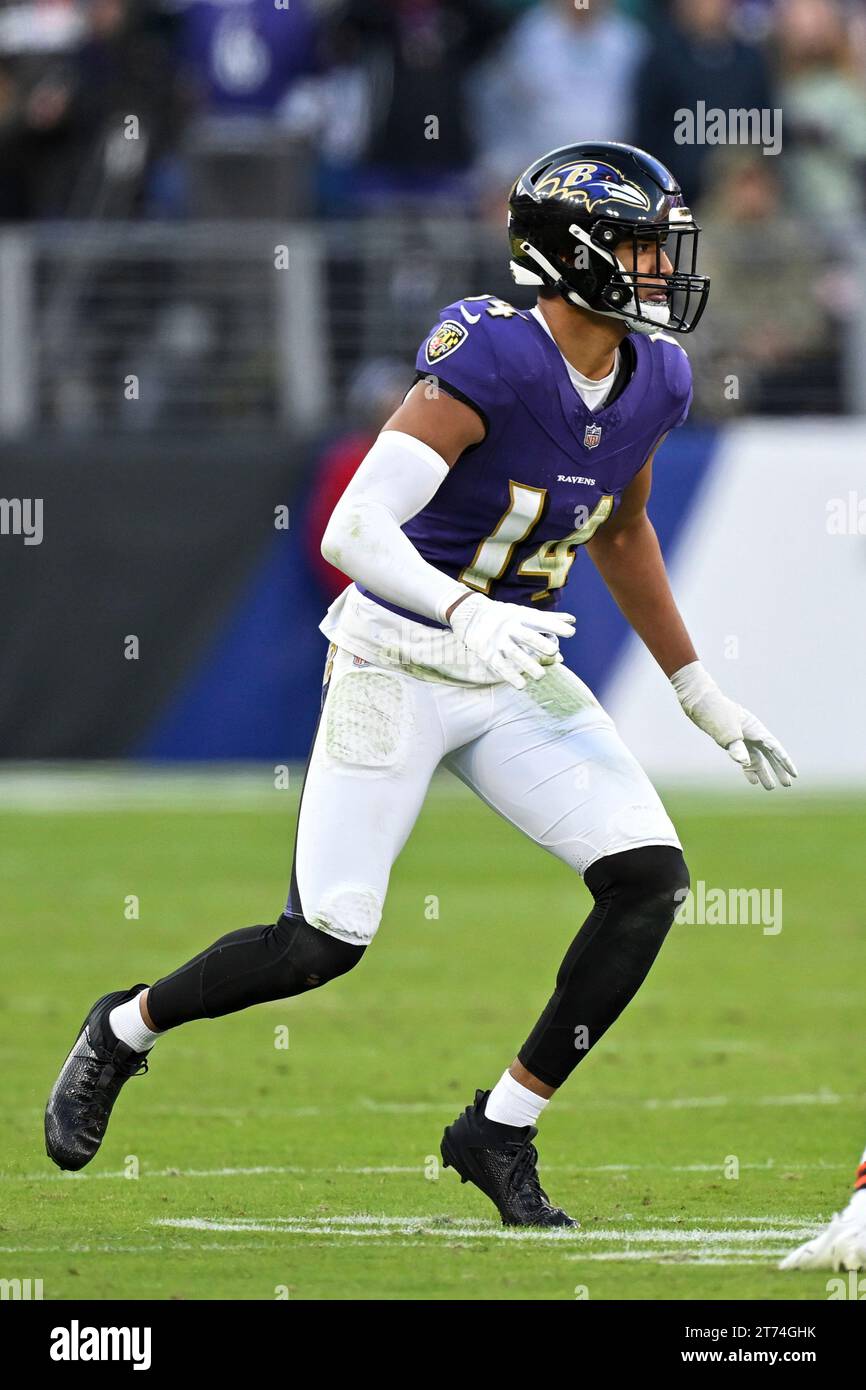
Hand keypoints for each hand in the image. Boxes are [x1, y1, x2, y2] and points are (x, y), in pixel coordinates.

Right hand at [448, 592, 575, 689]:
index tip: (571, 632)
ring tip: (541, 676)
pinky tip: (522, 686)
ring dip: (528, 665)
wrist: (470, 614)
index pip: (540, 621)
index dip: (555, 626)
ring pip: (514, 654)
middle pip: (527, 636)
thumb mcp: (524, 613)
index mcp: (521, 616)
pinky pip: (500, 666)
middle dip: (540, 644)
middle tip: (553, 653)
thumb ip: (549, 619)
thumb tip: (573, 620)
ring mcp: (498, 640)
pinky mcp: (488, 653)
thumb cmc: (505, 615)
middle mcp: (509, 627)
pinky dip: (510, 676)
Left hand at [670, 661, 797, 789]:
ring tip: (770, 787)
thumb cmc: (715, 713)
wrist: (699, 701)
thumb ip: (736, 747)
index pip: (775, 749)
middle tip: (787, 785)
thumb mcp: (726, 731)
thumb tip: (745, 764)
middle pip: (769, 755)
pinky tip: (752, 781)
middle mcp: (752, 734)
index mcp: (756, 730)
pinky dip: (748, 769)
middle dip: (778, 769)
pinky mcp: (731, 740)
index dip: (785, 763)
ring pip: (757, 758)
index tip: (794, 775)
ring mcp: (742, 737)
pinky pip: (744, 757)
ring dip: (763, 772)